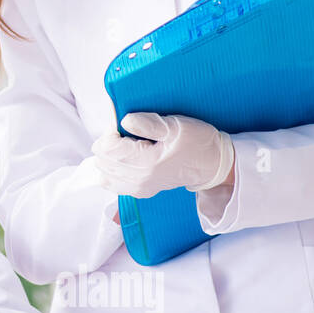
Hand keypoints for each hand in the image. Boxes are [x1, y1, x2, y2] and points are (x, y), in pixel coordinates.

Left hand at [91, 112, 234, 199]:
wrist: (212, 165)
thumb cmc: (197, 143)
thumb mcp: (176, 126)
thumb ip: (148, 123)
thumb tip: (124, 121)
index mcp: (146, 163)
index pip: (107, 147)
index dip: (110, 130)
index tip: (125, 124)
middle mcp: (138, 180)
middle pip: (101, 158)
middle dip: (109, 142)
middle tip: (129, 133)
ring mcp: (137, 188)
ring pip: (102, 171)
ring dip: (109, 155)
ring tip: (129, 145)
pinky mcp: (138, 191)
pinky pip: (109, 181)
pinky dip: (111, 167)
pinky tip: (125, 158)